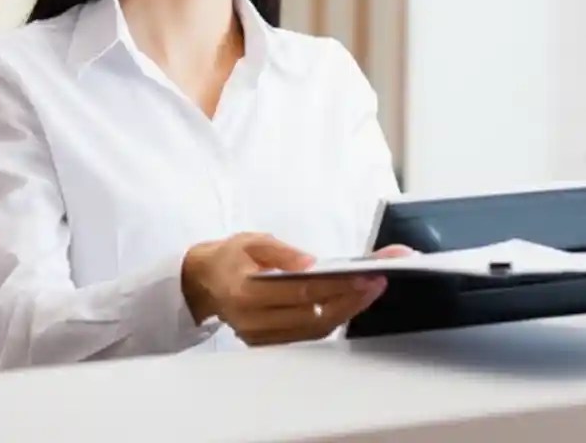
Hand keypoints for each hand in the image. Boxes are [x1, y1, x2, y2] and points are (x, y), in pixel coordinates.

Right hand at [181, 234, 410, 345]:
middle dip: (351, 299)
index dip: (336, 286)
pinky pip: (308, 336)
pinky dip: (333, 319)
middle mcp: (253, 322)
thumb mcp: (253, 241)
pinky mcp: (269, 344)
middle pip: (313, 317)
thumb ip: (282, 253)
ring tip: (372, 288)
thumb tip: (312, 264)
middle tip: (378, 280)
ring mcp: (261, 338)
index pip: (300, 293)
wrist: (206, 281)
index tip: (365, 275)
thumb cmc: (232, 257)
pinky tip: (352, 301)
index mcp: (246, 293)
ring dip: (348, 310)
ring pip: (315, 331)